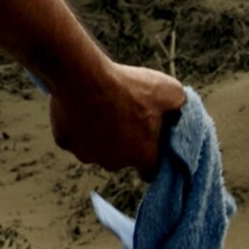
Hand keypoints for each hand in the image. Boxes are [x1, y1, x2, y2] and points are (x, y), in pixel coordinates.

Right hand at [47, 60, 184, 176]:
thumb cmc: (128, 87)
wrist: (84, 77)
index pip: (151, 170)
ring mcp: (87, 154)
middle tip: (123, 115)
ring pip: (95, 149)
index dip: (151, 154)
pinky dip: (76, 126)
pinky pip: (73, 138)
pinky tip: (79, 106)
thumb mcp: (169, 90)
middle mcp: (115, 163)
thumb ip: (180, 106)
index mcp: (143, 156)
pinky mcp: (65, 143)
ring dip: (99, 135)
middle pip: (121, 159)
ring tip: (100, 107)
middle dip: (123, 142)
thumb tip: (183, 111)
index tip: (148, 138)